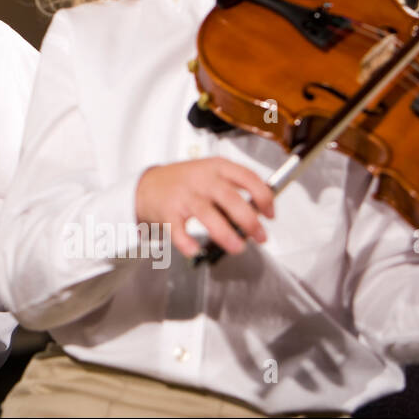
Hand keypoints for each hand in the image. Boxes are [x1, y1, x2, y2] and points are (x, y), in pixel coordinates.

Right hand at [135, 157, 274, 258]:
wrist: (148, 185)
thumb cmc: (184, 181)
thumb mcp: (210, 174)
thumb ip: (233, 189)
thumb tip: (258, 214)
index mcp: (216, 167)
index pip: (247, 177)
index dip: (264, 196)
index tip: (270, 213)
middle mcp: (201, 179)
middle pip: (230, 198)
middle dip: (250, 221)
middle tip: (260, 236)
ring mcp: (183, 195)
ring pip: (207, 214)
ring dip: (226, 234)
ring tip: (237, 248)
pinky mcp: (167, 211)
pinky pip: (178, 229)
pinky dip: (187, 243)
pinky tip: (196, 250)